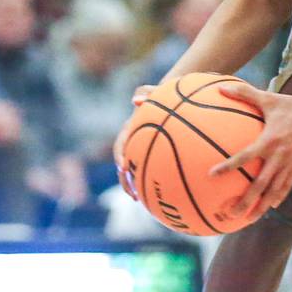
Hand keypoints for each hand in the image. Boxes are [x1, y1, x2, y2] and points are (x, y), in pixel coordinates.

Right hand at [113, 85, 157, 199]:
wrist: (172, 98)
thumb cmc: (164, 94)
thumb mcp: (156, 91)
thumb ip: (147, 92)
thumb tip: (134, 98)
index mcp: (131, 128)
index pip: (121, 143)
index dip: (119, 156)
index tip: (122, 167)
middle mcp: (134, 142)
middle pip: (124, 164)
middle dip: (125, 180)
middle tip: (132, 194)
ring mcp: (143, 149)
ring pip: (137, 170)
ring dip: (137, 185)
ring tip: (143, 200)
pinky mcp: (154, 155)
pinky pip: (153, 169)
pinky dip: (156, 180)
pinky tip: (168, 193)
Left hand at [209, 83, 291, 217]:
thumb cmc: (290, 105)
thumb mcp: (268, 98)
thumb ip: (244, 94)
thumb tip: (221, 86)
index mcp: (268, 140)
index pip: (245, 156)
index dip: (229, 166)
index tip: (212, 175)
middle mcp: (278, 156)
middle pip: (260, 185)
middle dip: (245, 201)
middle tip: (230, 214)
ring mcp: (289, 164)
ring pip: (273, 191)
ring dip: (261, 207)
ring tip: (248, 220)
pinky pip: (286, 186)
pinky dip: (278, 198)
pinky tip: (269, 208)